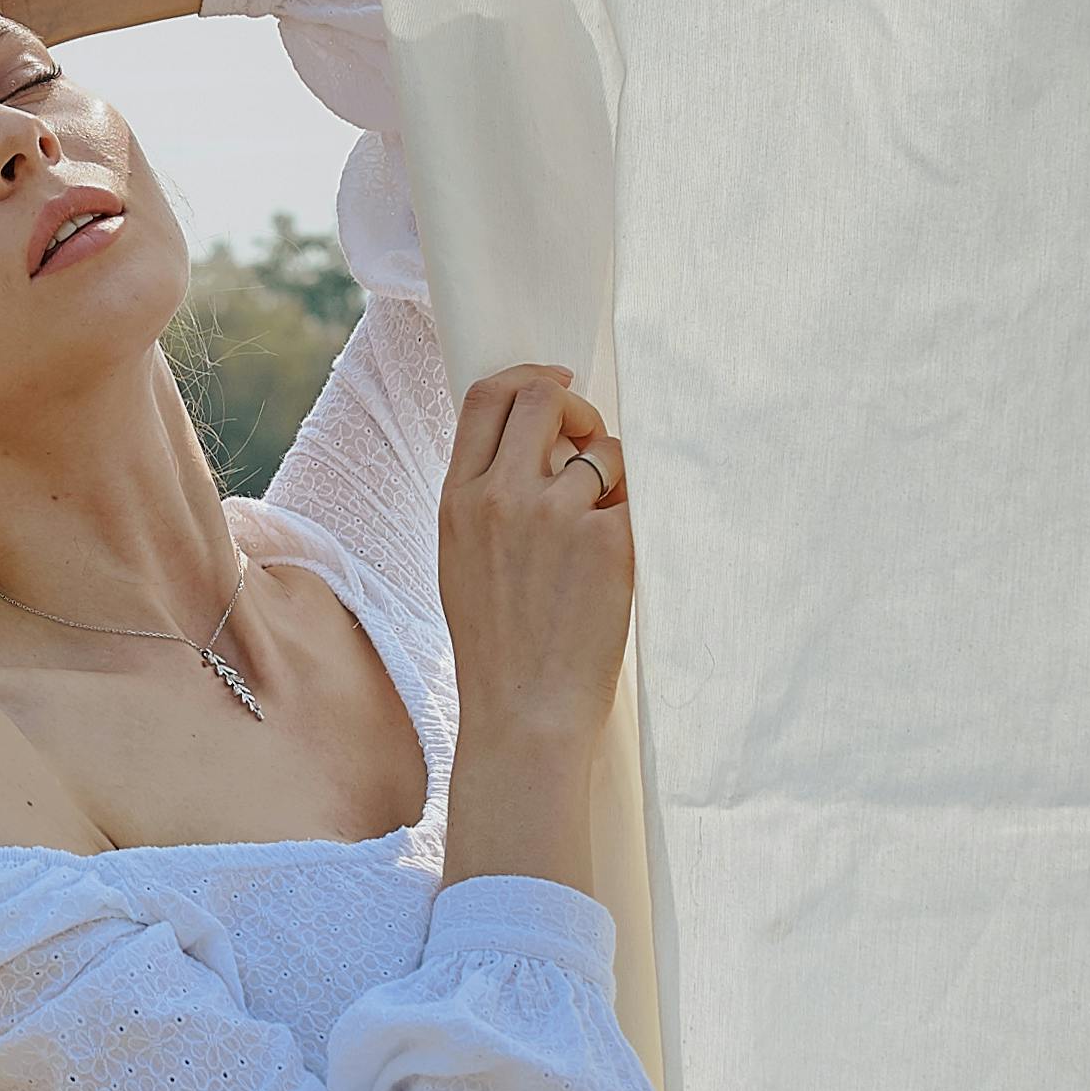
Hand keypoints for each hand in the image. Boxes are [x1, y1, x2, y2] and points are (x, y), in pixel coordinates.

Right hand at [438, 368, 632, 891]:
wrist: (524, 712)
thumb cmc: (499, 644)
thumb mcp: (462, 557)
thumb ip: (486, 496)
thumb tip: (535, 442)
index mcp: (457, 499)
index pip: (485, 397)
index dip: (527, 378)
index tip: (557, 387)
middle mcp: (500, 496)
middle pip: (542, 398)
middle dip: (575, 407)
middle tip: (589, 440)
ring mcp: (553, 515)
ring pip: (600, 449)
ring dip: (612, 476)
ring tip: (601, 529)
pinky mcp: (605, 539)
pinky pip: (632, 496)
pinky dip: (632, 517)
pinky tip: (616, 561)